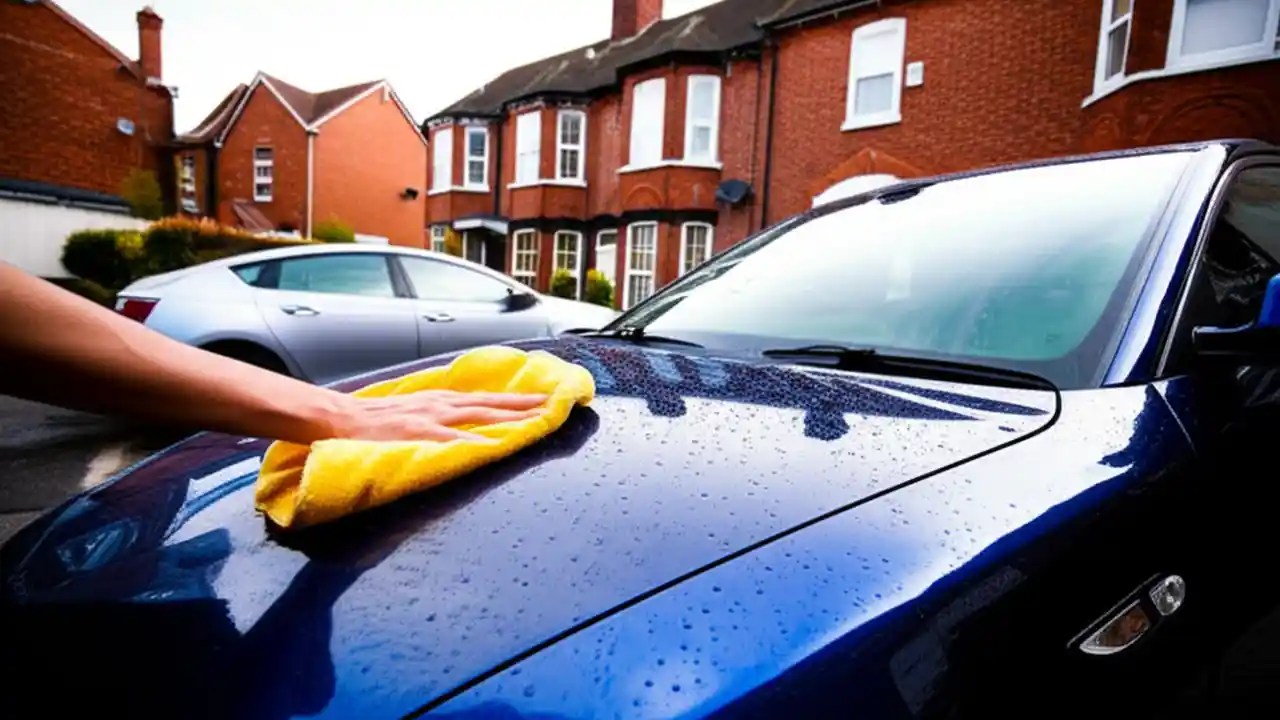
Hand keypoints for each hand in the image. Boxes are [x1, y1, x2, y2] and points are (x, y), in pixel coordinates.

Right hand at [328, 390, 547, 442]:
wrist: (340, 417)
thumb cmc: (374, 418)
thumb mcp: (412, 408)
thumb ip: (437, 413)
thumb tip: (462, 420)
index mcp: (440, 399)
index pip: (485, 398)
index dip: (514, 399)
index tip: (541, 399)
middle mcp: (441, 404)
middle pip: (491, 403)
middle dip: (523, 404)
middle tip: (552, 405)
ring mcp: (431, 418)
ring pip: (480, 415)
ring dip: (510, 417)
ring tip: (537, 419)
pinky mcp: (419, 434)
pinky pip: (453, 438)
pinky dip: (474, 440)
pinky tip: (494, 444)